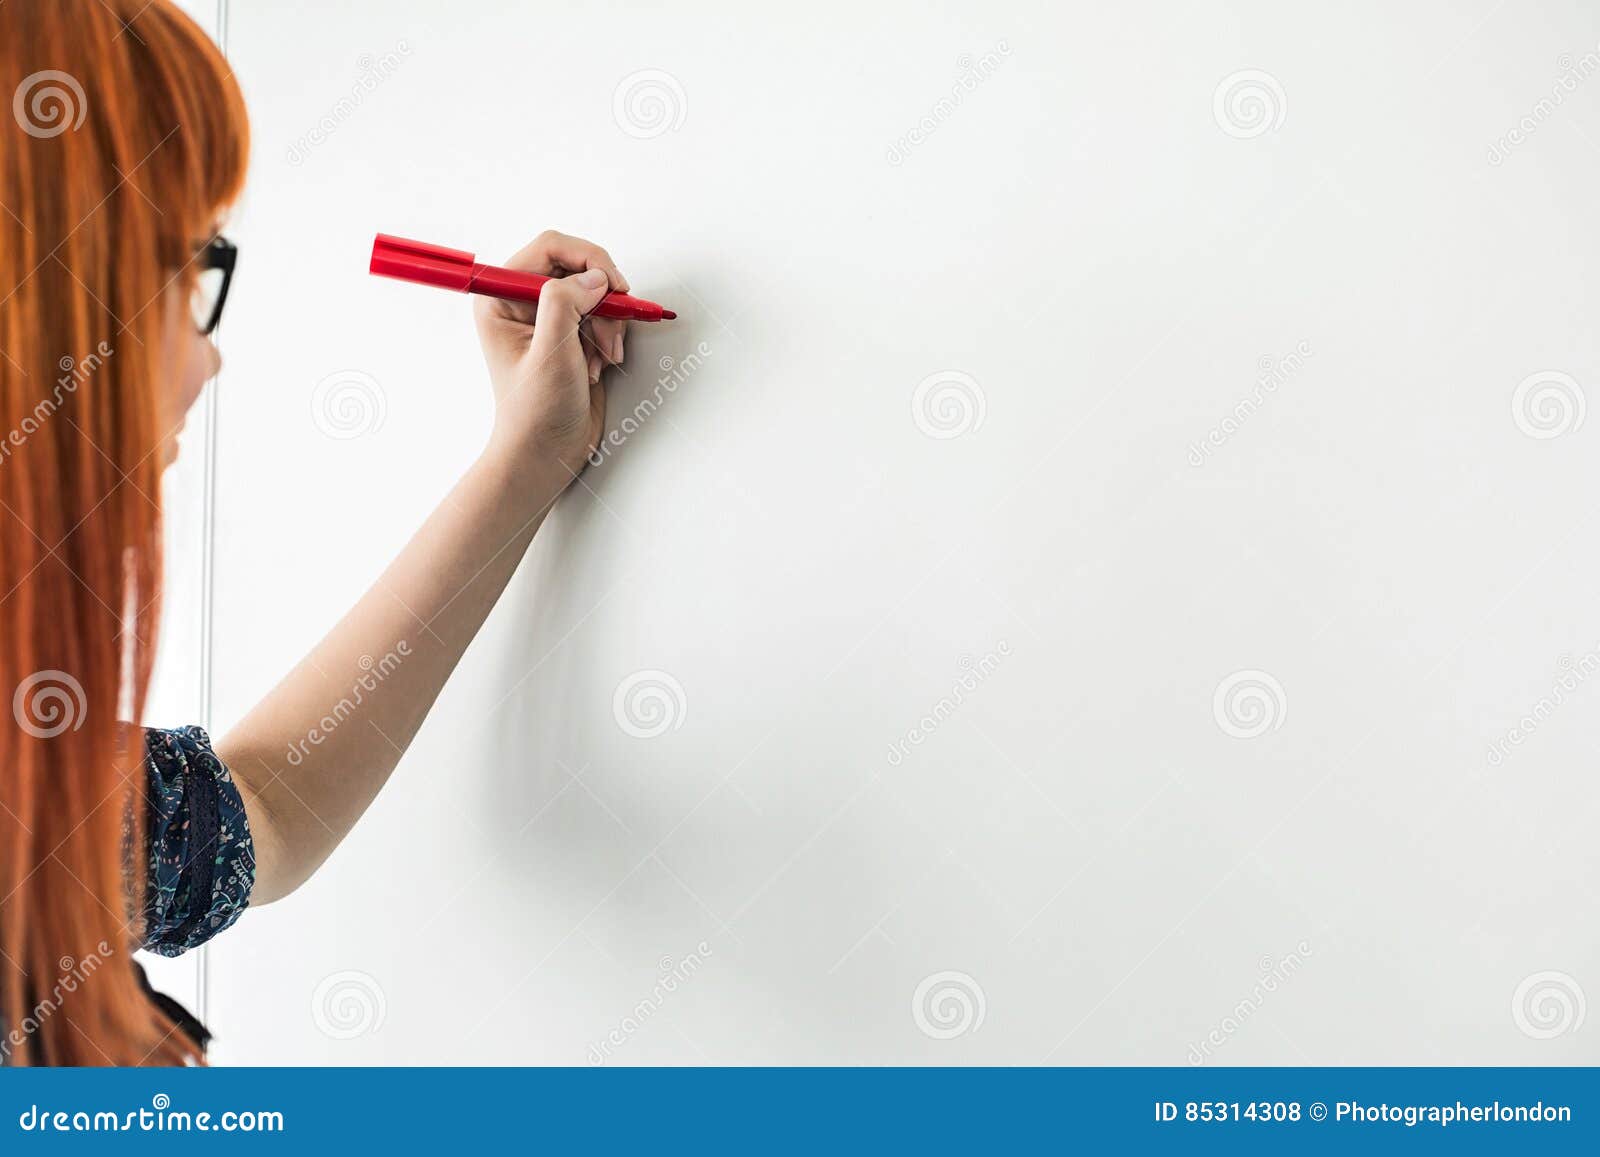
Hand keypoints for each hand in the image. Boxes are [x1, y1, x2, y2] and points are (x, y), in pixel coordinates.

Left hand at [473, 231, 629, 490]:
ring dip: (609, 323)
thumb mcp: (550, 354)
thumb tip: (594, 278)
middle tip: (612, 325)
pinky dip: (611, 337)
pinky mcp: (571, 335)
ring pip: (596, 293)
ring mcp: (548, 319)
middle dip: (602, 299)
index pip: (549, 248)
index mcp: (501, 298)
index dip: (587, 259)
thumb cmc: (535, 414)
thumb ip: (565, 304)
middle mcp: (522, 302)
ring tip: (602, 357)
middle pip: (578, 267)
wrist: (546, 453)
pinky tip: (601, 364)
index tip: (612, 285)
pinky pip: (603, 316)